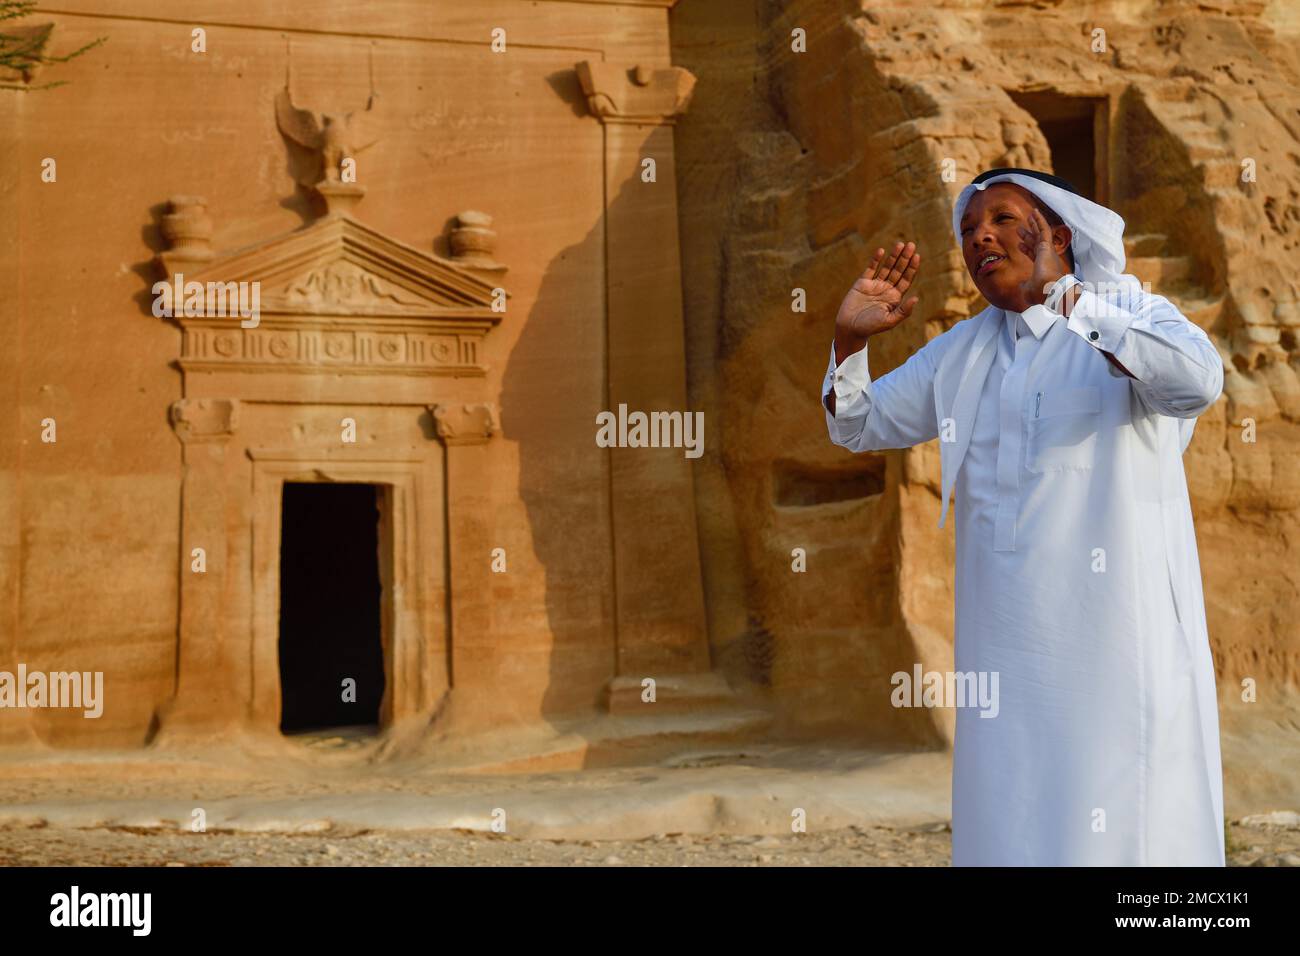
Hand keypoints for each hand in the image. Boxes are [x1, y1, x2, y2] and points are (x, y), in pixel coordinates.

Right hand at [834, 242, 919, 362]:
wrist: (849, 328)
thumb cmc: (870, 327)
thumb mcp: (889, 321)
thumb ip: (903, 310)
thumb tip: (916, 298)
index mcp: (895, 297)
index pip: (906, 279)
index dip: (912, 268)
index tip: (917, 256)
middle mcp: (886, 289)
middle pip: (898, 270)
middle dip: (905, 258)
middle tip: (911, 245)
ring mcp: (874, 285)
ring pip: (886, 267)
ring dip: (893, 256)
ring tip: (900, 244)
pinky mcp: (862, 283)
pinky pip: (870, 269)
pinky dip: (876, 260)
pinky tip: (881, 251)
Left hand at [1016, 207, 1069, 305]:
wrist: (1050, 290)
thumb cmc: (1040, 293)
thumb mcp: (1027, 290)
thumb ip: (1024, 286)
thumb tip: (1021, 286)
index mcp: (1042, 267)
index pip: (1033, 255)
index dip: (1026, 249)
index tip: (1019, 244)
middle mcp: (1046, 258)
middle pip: (1035, 243)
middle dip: (1028, 235)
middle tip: (1020, 228)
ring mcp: (1047, 251)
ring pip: (1040, 233)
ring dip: (1034, 224)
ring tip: (1030, 215)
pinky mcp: (1048, 246)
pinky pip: (1044, 229)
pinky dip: (1039, 220)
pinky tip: (1034, 212)